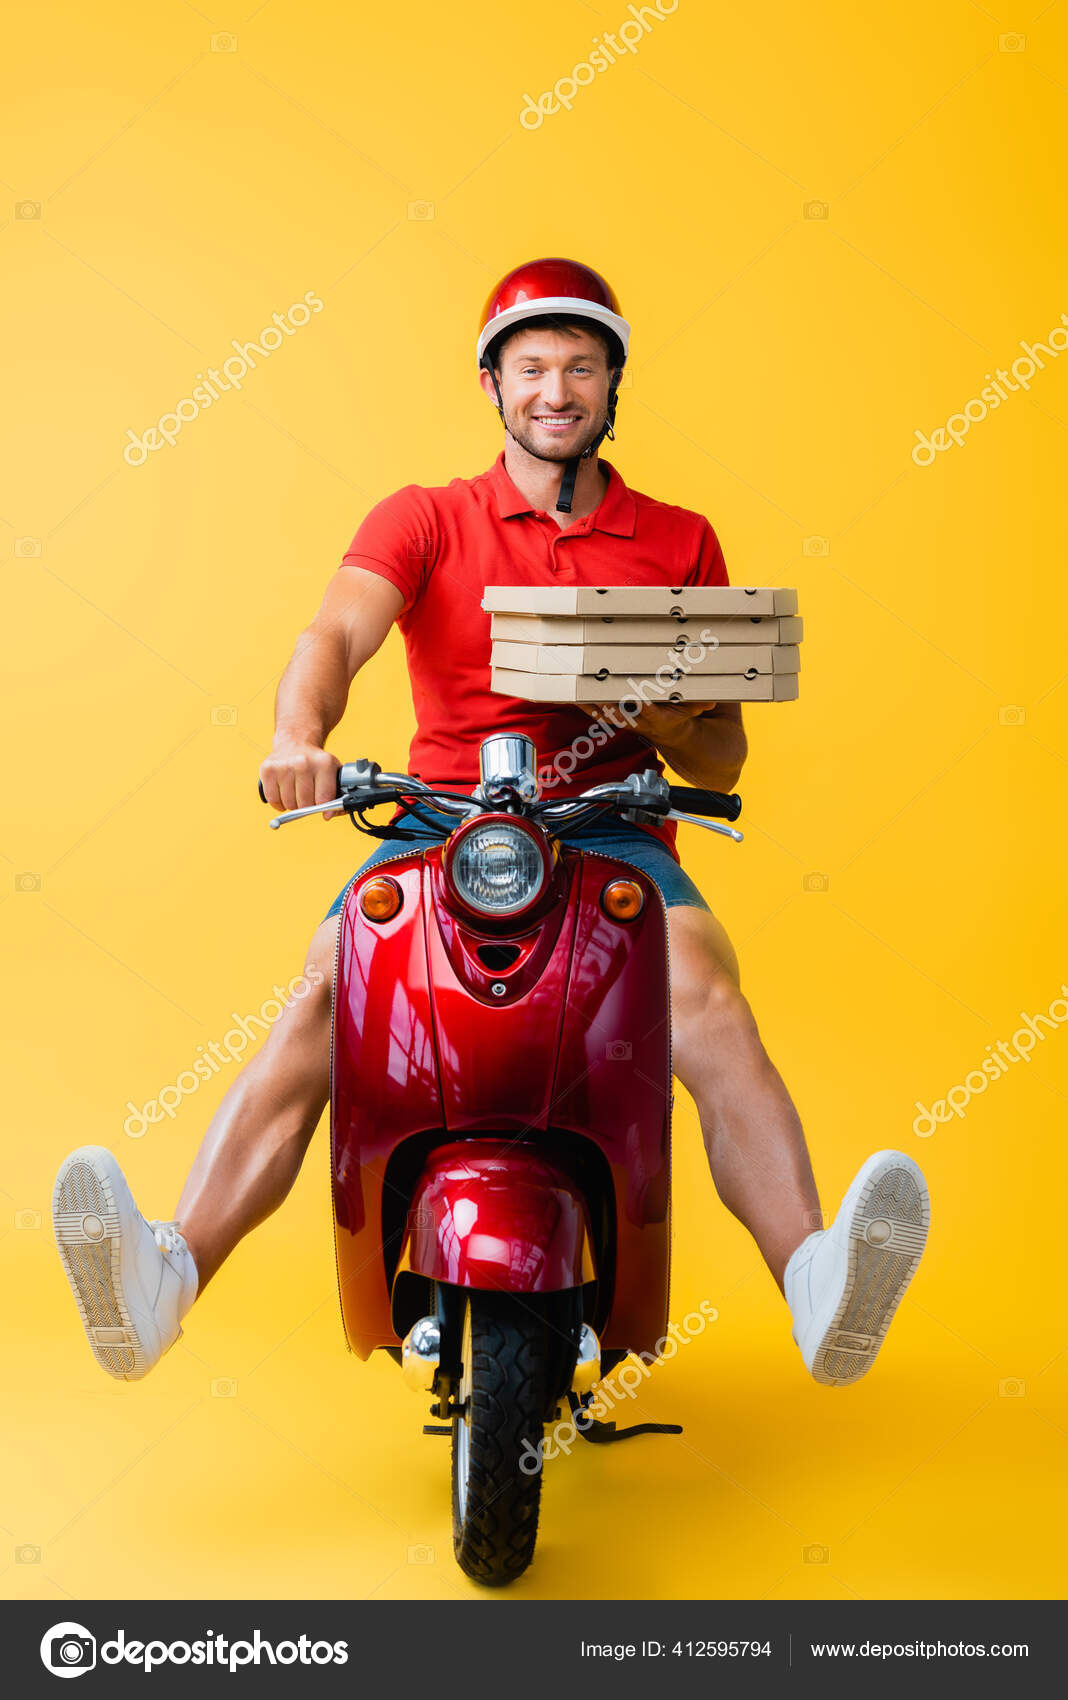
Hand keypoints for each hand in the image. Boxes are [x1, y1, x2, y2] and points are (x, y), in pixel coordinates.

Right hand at [260, 740, 339, 816]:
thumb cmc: (315, 763)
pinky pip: (273, 800)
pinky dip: (278, 803)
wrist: (295, 743)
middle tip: (308, 797)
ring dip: (293, 805)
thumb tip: (328, 816)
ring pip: (289, 804)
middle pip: (305, 804)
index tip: (324, 810)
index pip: (323, 799)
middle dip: (307, 806)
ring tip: (296, 793)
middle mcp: (303, 763)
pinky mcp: (267, 770)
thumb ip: (336, 795)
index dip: (324, 809)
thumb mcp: (333, 772)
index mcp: (324, 764)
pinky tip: (284, 793)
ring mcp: (284, 766)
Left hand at [582, 699, 717, 746]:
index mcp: (655, 719)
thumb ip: (699, 705)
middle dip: (604, 702)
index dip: (640, 705)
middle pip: (617, 712)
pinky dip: (583, 703)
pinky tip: (569, 693)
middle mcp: (636, 721)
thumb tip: (712, 703)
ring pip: (602, 712)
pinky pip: (595, 710)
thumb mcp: (692, 710)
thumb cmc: (679, 715)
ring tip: (571, 690)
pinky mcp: (615, 716)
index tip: (635, 697)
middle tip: (590, 690)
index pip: (647, 712)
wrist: (671, 731)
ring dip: (587, 703)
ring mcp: (623, 720)